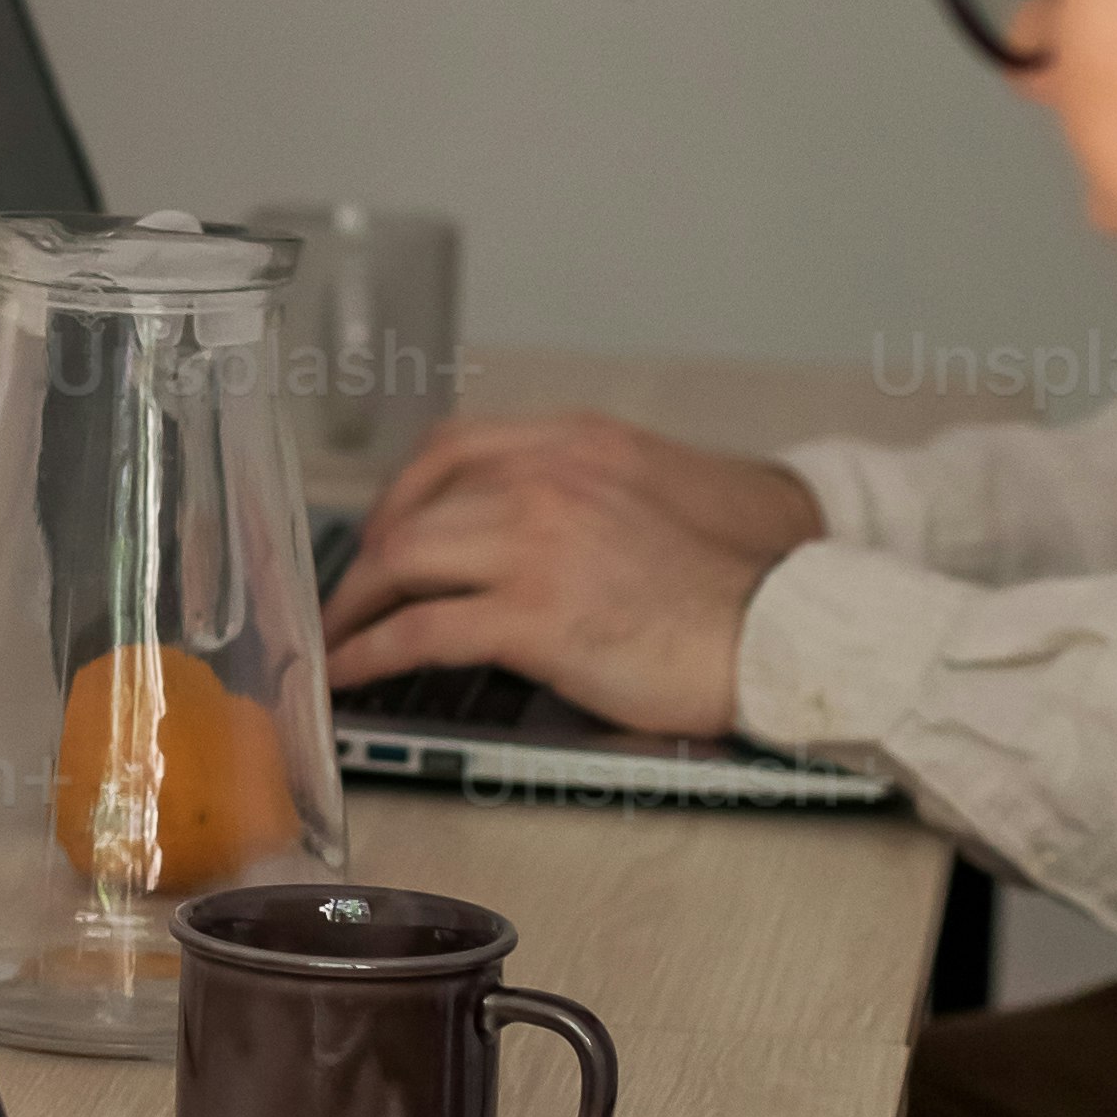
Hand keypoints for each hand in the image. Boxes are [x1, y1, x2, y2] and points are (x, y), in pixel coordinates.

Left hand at [320, 418, 820, 739]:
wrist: (781, 629)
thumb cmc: (728, 579)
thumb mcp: (650, 492)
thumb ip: (578, 490)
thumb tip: (512, 522)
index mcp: (575, 444)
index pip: (452, 447)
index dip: (400, 493)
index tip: (382, 529)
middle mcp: (547, 480)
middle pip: (414, 509)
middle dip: (366, 559)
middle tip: (349, 596)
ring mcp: (536, 546)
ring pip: (403, 562)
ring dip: (355, 605)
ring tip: (335, 638)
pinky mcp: (533, 617)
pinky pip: (420, 630)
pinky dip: (371, 652)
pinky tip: (353, 672)